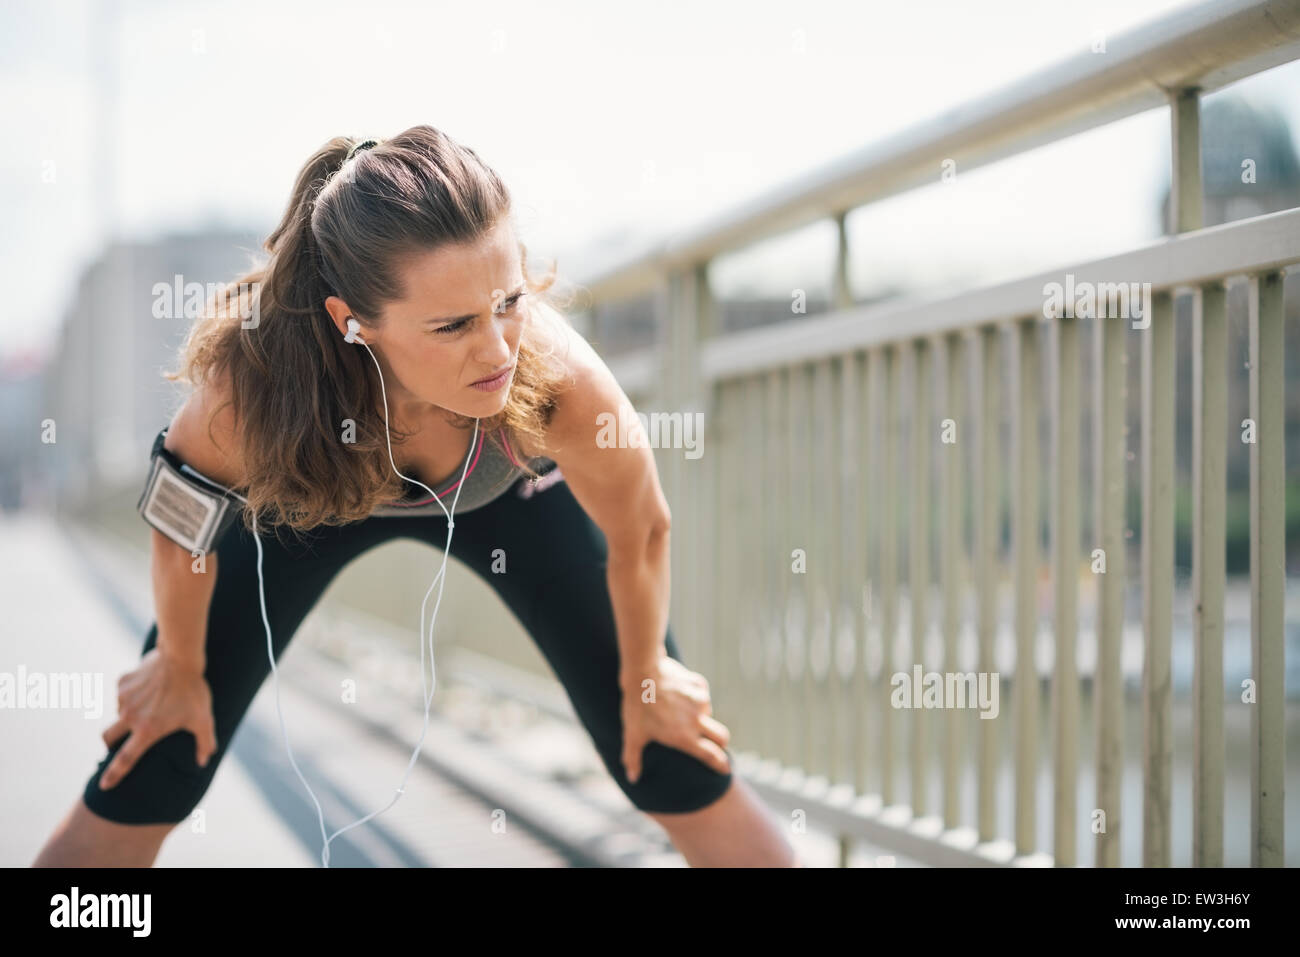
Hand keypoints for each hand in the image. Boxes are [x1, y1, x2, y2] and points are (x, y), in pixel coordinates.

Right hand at [99, 647, 217, 789]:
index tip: (103, 786)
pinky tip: (150, 686)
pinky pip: (122, 694)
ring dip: (129, 713)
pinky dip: (132, 695)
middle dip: (110, 744)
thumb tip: (204, 762)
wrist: (180, 657)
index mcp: (147, 730)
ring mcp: (123, 700)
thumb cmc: (194, 691)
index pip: (125, 759)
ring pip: (119, 713)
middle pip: (108, 738)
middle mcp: (130, 717)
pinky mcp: (121, 683)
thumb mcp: (203, 719)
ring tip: (153, 702)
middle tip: (120, 741)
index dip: (114, 774)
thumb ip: (205, 743)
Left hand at [620, 656, 730, 783]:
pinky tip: (679, 692)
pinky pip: (701, 693)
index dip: (721, 764)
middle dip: (721, 742)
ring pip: (708, 712)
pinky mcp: (699, 684)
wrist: (643, 671)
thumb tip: (632, 778)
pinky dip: (694, 695)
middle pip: (722, 736)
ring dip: (699, 714)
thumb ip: (632, 758)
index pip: (711, 755)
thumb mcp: (633, 734)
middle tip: (713, 742)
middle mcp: (697, 721)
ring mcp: (700, 701)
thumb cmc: (637, 706)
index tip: (726, 769)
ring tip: (679, 709)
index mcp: (684, 737)